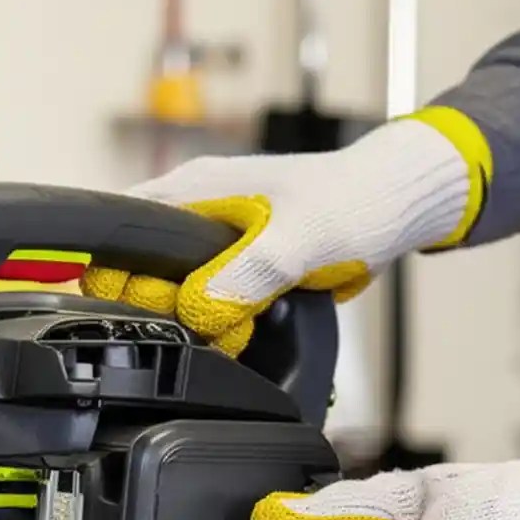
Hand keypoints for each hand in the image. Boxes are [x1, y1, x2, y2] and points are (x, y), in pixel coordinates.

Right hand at [82, 108, 488, 354]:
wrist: (398, 206)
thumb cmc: (356, 200)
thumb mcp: (299, 238)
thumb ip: (247, 273)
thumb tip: (199, 308)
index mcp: (194, 190)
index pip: (121, 231)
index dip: (122, 273)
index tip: (149, 305)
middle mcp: (196, 212)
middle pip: (142, 270)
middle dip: (164, 305)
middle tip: (207, 320)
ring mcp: (217, 242)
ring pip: (176, 292)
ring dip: (197, 319)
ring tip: (236, 325)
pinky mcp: (241, 266)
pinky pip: (211, 303)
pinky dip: (223, 324)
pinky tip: (247, 329)